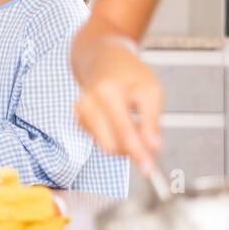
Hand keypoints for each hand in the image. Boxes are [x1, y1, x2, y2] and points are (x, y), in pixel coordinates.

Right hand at [75, 37, 162, 171]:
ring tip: (133, 122)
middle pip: (110, 145)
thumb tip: (152, 148)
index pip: (124, 131)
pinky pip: (99, 140)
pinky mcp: (78, 119)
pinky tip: (118, 120)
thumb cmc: (130, 74)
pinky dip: (113, 136)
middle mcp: (88, 103)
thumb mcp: (151, 92)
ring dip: (123, 143)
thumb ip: (151, 121)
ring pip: (104, 145)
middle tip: (148, 141)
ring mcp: (79, 112)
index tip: (149, 170)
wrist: (104, 60)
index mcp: (107, 93)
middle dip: (131, 149)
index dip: (138, 153)